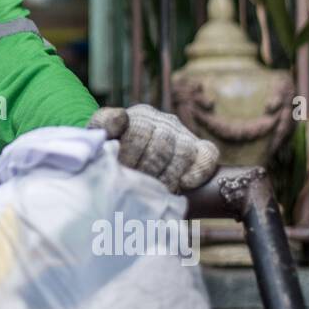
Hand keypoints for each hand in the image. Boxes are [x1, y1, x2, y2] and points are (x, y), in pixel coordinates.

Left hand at [87, 104, 219, 192]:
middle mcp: (164, 121)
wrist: (130, 167)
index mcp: (140, 116)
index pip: (139, 131)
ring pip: (184, 151)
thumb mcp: (101, 141)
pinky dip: (199, 169)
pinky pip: (207, 154)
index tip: (122, 168)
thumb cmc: (113, 156)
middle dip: (147, 168)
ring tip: (155, 191)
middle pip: (161, 143)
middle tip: (136, 185)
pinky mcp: (200, 149)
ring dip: (169, 175)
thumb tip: (119, 120)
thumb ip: (102, 127)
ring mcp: (184, 134)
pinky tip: (185, 184)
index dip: (130, 152)